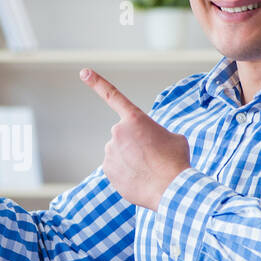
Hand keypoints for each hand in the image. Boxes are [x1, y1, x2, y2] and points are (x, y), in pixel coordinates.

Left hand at [81, 68, 190, 210]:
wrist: (171, 188)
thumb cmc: (176, 161)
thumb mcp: (173, 137)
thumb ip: (155, 133)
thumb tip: (148, 144)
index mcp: (135, 118)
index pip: (113, 96)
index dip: (97, 83)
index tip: (84, 72)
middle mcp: (118, 131)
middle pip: (124, 135)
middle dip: (135, 144)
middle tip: (152, 156)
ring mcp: (110, 151)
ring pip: (118, 152)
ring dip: (130, 159)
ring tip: (148, 169)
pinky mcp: (107, 169)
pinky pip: (115, 167)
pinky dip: (125, 172)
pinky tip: (139, 178)